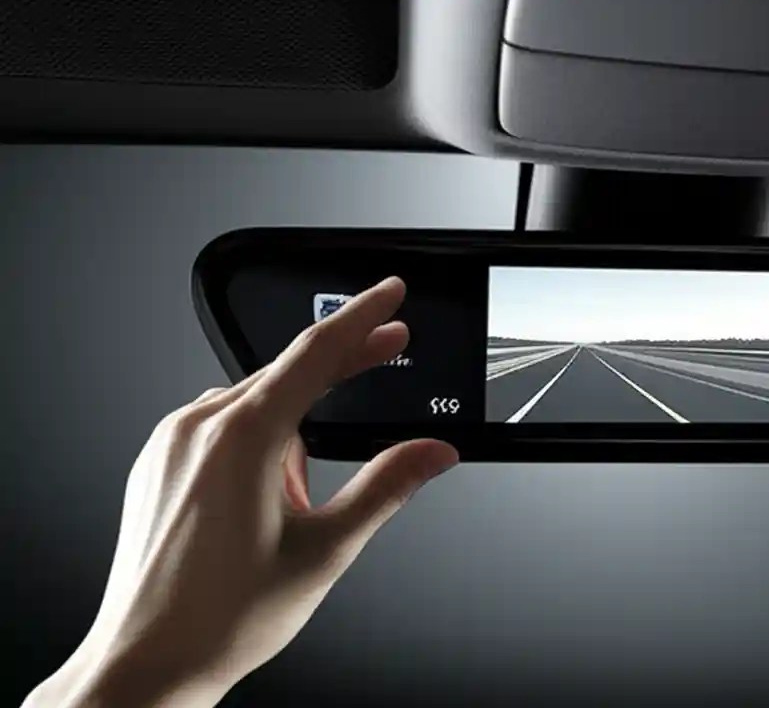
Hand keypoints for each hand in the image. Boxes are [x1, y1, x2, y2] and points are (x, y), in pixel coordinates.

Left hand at [24, 277, 457, 707]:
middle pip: (286, 372)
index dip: (362, 317)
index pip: (316, 352)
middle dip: (342, 364)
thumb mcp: (326, 550)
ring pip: (252, 405)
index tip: (390, 294)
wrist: (145, 664)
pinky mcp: (156, 465)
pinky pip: (217, 429)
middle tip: (388, 349)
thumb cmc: (221, 617)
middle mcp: (198, 428)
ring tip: (301, 504)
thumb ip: (387, 487)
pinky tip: (266, 498)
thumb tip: (433, 452)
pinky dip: (254, 443)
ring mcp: (169, 445)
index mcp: (242, 437)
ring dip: (294, 425)